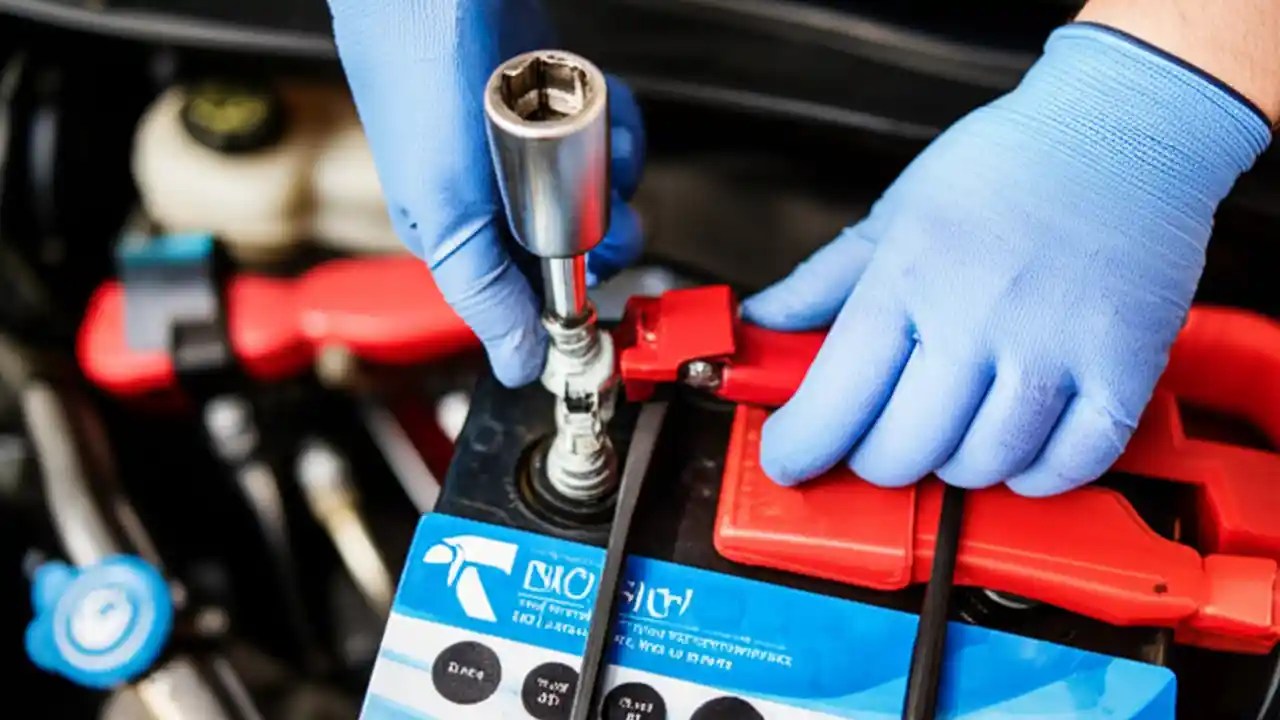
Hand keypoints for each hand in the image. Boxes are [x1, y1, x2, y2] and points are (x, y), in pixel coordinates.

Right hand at [327, 0, 644, 386]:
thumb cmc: (415, 74)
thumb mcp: (444, 211)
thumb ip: (482, 293)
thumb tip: (518, 367)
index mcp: (464, 238)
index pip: (536, 298)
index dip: (573, 300)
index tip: (601, 296)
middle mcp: (502, 199)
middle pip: (588, 244)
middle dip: (604, 222)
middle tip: (591, 196)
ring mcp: (534, 151)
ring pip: (609, 189)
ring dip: (614, 163)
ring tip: (584, 128)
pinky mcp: (561, 106)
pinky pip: (616, 134)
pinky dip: (619, 121)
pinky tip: (594, 98)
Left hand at [746, 24, 1269, 495]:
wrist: (1126, 123)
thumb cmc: (1007, 164)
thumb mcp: (898, 212)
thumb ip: (823, 280)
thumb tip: (764, 320)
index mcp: (908, 277)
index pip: (833, 400)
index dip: (799, 446)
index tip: (789, 459)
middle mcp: (976, 319)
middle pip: (901, 452)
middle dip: (875, 459)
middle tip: (879, 436)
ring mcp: (1054, 349)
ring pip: (980, 467)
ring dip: (954, 466)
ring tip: (954, 426)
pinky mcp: (1123, 370)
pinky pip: (1069, 467)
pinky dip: (1035, 475)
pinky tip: (1019, 445)